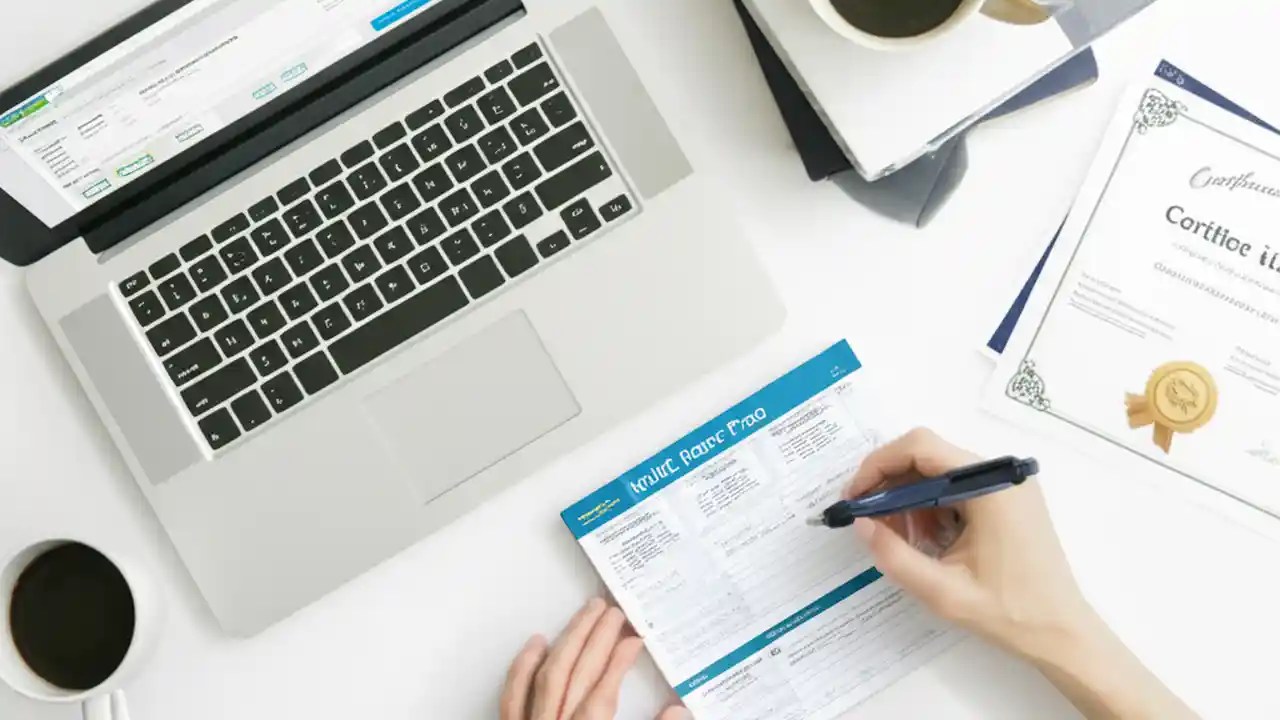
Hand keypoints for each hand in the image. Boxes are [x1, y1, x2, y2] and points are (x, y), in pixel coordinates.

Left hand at [502, 598, 688, 719]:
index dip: (620, 662)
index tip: (633, 638)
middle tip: (613, 612)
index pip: (604, 693)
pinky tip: (537, 642)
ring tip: (586, 614)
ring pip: (549, 676)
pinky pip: (513, 697)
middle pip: (577, 675)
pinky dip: (524, 668)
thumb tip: (679, 710)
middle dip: (598, 639)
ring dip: (569, 641)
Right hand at [845, 428, 1091, 660]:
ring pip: (941, 474)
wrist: (1063, 634)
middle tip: (869, 523)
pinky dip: (933, 508)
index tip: (854, 498)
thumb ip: (895, 556)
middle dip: (891, 487)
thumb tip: (860, 525)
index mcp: (990, 487)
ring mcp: (1009, 486)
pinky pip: (959, 489)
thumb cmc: (1009, 613)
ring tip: (902, 541)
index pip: (920, 448)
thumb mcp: (942, 591)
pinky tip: (928, 542)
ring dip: (911, 500)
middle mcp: (1002, 475)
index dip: (878, 466)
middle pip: (928, 458)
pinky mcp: (1009, 501)